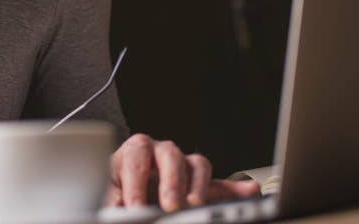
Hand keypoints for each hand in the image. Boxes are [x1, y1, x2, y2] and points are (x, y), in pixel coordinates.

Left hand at [105, 134, 259, 211]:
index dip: (135, 182)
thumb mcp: (109, 192)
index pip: (136, 156)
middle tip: (169, 205)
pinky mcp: (199, 186)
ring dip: (198, 184)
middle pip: (170, 154)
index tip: (133, 207)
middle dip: (171, 181)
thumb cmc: (117, 190)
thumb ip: (112, 198)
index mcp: (135, 151)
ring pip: (197, 164)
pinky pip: (221, 185)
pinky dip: (236, 189)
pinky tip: (249, 191)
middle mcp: (160, 153)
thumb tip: (114, 207)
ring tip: (195, 204)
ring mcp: (182, 167)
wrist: (127, 197)